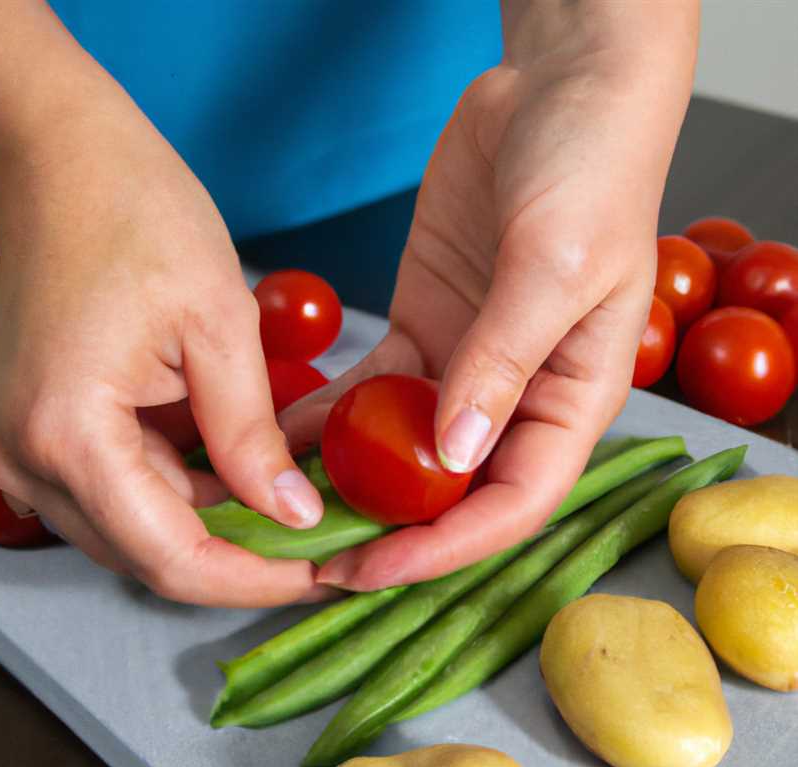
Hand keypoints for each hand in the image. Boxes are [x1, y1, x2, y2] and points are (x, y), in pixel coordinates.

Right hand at [0, 82, 331, 606]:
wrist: (62, 160)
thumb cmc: (134, 214)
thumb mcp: (218, 327)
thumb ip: (251, 436)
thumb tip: (290, 512)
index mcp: (67, 434)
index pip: (170, 557)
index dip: (251, 579)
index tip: (315, 576)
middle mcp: (25, 459)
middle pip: (147, 554)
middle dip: (239, 557)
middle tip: (316, 543)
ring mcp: (22, 449)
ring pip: (136, 529)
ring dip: (213, 525)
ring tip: (287, 505)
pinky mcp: (39, 433)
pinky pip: (120, 491)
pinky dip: (183, 492)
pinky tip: (237, 472)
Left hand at [281, 8, 695, 589]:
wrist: (556, 93)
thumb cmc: (591, 170)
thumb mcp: (554, 266)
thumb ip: (505, 361)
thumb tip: (456, 453)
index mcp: (571, 398)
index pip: (515, 501)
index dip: (448, 546)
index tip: (377, 567)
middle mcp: (518, 396)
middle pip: (454, 490)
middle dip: (390, 531)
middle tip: (318, 561)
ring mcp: (465, 366)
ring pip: (404, 446)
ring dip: (351, 480)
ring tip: (285, 509)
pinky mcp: (423, 331)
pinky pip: (371, 389)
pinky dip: (330, 417)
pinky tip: (281, 437)